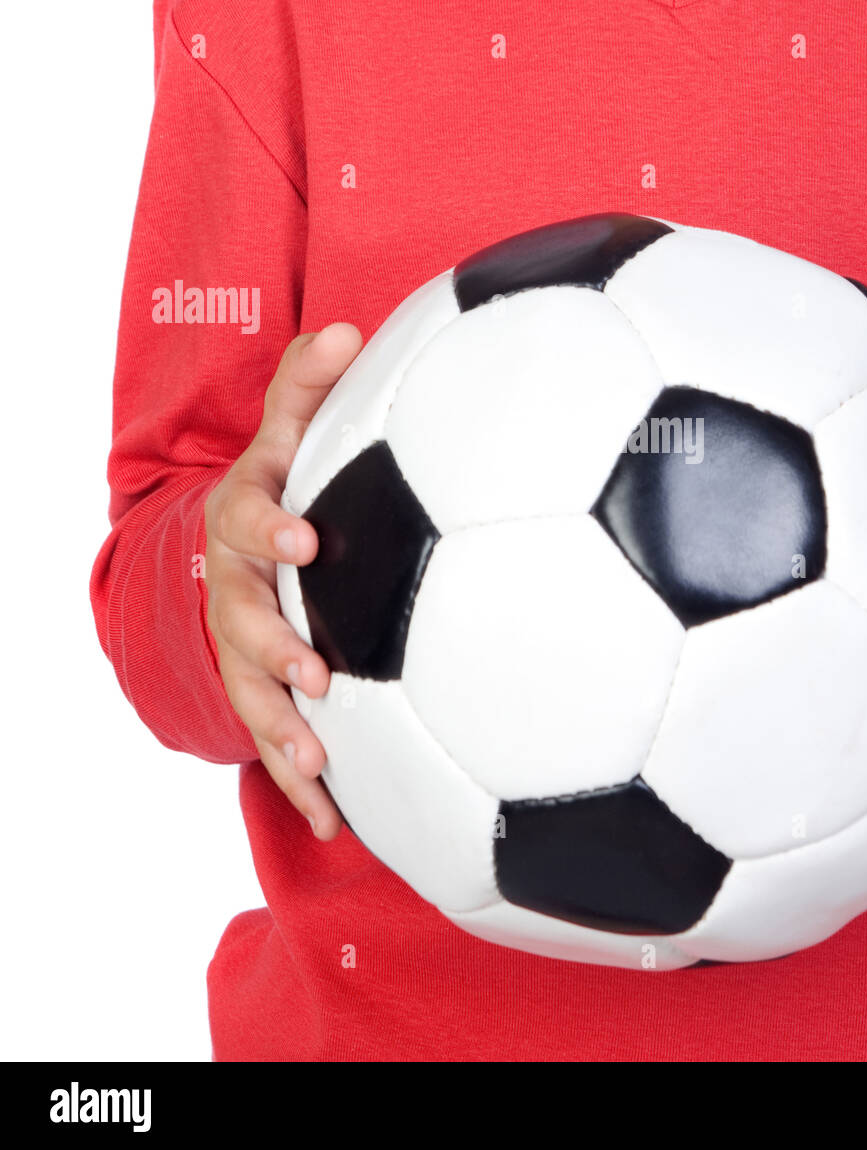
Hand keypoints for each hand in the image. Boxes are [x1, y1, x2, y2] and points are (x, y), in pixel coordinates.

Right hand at [203, 324, 363, 838]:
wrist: (234, 544)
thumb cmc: (283, 480)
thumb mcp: (291, 429)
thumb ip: (312, 385)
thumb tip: (349, 326)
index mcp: (250, 518)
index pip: (251, 517)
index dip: (272, 525)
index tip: (307, 535)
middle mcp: (237, 585)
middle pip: (242, 619)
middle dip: (271, 646)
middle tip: (313, 673)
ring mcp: (242, 644)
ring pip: (250, 692)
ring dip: (282, 728)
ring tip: (318, 764)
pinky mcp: (260, 690)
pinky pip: (274, 740)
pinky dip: (301, 782)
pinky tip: (336, 823)